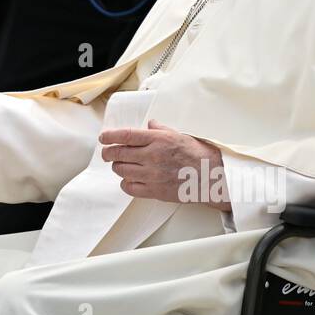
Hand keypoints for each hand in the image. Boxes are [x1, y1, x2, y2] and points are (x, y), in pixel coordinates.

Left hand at [99, 121, 227, 207]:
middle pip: (119, 154)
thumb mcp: (179, 134)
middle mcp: (152, 156)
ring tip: (120, 165)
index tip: (103, 138)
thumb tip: (150, 123)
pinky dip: (125, 183)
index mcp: (158, 139)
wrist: (211, 177)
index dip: (110, 137)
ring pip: (122, 171)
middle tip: (107, 153)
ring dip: (117, 167)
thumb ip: (160, 129)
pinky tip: (129, 180)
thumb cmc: (197, 154)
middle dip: (108, 153)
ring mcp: (152, 175)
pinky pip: (130, 188)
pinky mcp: (155, 191)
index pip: (125, 136)